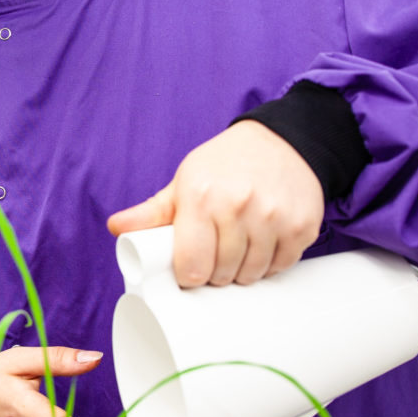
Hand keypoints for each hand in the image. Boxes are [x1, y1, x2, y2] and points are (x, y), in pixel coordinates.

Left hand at [107, 121, 324, 286]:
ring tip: (238, 250)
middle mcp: (239, 206)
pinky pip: (281, 267)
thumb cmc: (224, 166)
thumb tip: (115, 227)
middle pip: (222, 276)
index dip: (188, 275)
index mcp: (201, 197)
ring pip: (252, 276)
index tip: (190, 267)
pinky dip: (271, 265)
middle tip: (215, 255)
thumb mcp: (185, 182)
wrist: (283, 140)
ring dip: (243, 272)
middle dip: (215, 274)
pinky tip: (263, 245)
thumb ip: (151, 212)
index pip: (191, 268)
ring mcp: (274, 217)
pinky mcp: (302, 226)